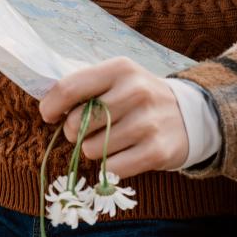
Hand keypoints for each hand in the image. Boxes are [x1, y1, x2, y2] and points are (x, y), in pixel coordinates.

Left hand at [39, 57, 188, 177]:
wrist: (189, 115)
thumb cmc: (138, 97)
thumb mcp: (117, 78)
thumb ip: (84, 86)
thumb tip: (47, 103)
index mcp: (120, 68)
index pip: (68, 88)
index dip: (51, 106)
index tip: (50, 115)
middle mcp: (136, 91)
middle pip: (77, 123)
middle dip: (73, 131)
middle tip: (86, 129)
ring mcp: (148, 122)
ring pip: (92, 149)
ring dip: (93, 149)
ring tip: (110, 140)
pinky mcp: (158, 151)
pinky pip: (112, 168)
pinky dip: (111, 165)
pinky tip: (124, 153)